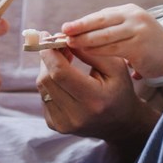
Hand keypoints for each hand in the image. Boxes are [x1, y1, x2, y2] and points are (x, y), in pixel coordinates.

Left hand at [35, 46, 155, 149]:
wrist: (121, 124)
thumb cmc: (120, 90)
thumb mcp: (116, 67)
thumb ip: (91, 51)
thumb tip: (63, 39)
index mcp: (94, 100)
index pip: (60, 73)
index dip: (50, 53)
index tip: (46, 36)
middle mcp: (76, 116)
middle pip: (46, 79)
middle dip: (48, 58)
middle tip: (57, 46)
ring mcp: (64, 123)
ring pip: (42, 87)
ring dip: (48, 69)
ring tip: (63, 60)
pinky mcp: (56, 125)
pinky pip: (43, 97)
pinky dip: (50, 83)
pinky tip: (63, 79)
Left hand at [62, 4, 162, 80]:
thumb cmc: (147, 44)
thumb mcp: (130, 29)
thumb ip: (110, 28)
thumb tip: (79, 33)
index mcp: (128, 11)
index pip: (100, 15)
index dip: (81, 22)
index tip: (64, 28)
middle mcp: (134, 17)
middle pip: (100, 22)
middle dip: (79, 28)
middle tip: (61, 33)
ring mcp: (138, 31)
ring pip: (104, 36)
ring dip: (84, 41)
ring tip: (69, 45)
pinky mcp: (140, 47)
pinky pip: (113, 50)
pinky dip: (97, 51)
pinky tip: (86, 54)